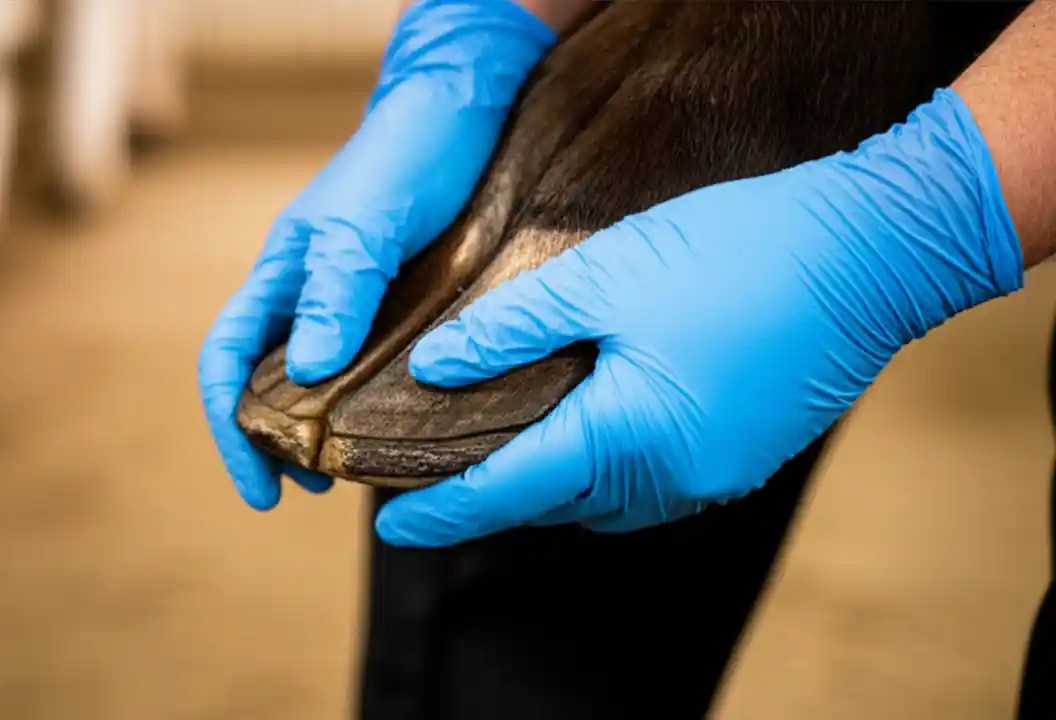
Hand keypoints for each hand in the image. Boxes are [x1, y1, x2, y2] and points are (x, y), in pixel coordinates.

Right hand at [199, 0, 555, 509]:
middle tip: (313, 490)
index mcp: (281, 275)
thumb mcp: (365, 224)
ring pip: (322, 384)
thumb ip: (337, 292)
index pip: (226, 360)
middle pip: (268, 383)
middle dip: (276, 443)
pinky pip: (376, 369)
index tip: (261, 491)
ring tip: (353, 473)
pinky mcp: (403, 307)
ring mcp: (356, 304)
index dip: (230, 428)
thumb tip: (312, 376)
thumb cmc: (404, 157)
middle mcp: (310, 296)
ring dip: (326, 432)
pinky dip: (374, 407)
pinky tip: (399, 430)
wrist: (463, 113)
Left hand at [376, 88, 1024, 545]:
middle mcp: (671, 477)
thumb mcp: (606, 274)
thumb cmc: (737, 250)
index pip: (509, 491)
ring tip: (501, 458)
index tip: (391, 528)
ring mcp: (714, 476)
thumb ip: (512, 327)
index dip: (444, 513)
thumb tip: (435, 368)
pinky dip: (602, 476)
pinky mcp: (743, 460)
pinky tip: (587, 437)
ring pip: (603, 504)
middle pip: (554, 505)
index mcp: (628, 435)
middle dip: (490, 499)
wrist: (873, 251)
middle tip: (434, 482)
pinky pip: (649, 491)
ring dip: (548, 489)